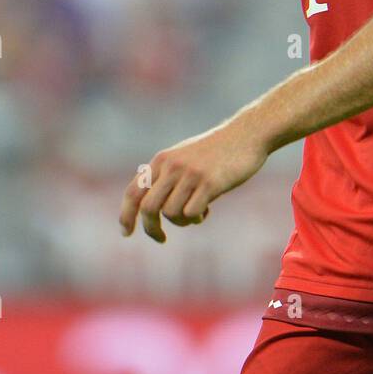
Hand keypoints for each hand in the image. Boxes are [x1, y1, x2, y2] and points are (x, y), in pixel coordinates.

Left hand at [119, 117, 269, 242]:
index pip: (133, 191)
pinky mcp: (210, 182)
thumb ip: (166, 176)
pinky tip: (207, 210)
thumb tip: (148, 210)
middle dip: (151, 229)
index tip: (126, 233)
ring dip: (182, 222)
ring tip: (196, 214)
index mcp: (162, 160)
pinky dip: (196, 218)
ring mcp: (191, 173)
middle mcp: (172, 165)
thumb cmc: (216, 151)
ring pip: (171, 213)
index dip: (126, 215)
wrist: (246, 134)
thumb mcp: (184, 157)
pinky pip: (191, 213)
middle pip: (148, 208)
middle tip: (161, 238)